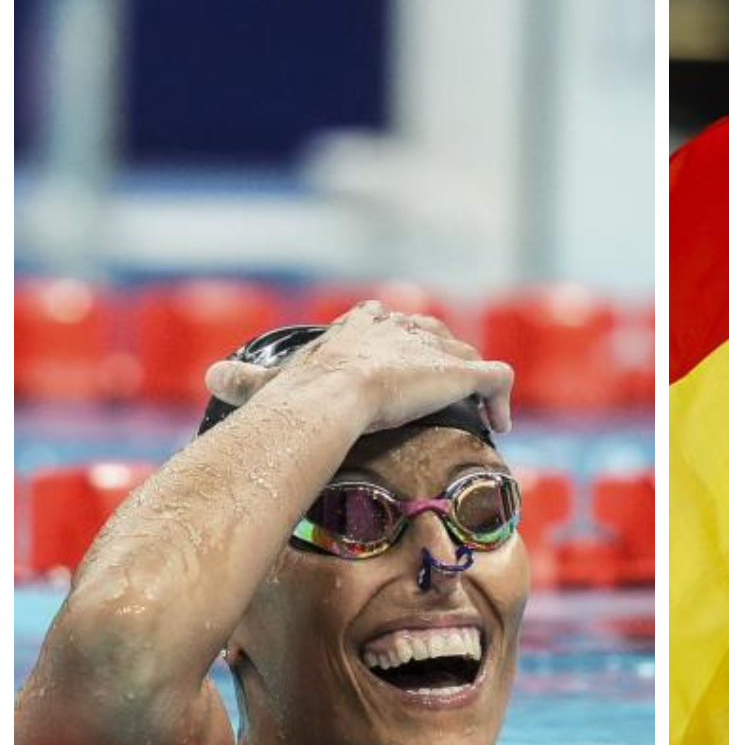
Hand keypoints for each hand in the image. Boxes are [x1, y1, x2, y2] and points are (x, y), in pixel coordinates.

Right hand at [204, 302, 513, 433]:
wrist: (336, 392)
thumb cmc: (303, 391)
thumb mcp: (270, 383)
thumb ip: (244, 381)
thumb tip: (210, 378)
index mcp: (361, 327)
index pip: (382, 318)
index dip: (394, 337)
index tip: (396, 364)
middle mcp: (402, 329)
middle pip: (431, 333)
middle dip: (440, 358)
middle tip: (443, 393)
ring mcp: (435, 349)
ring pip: (466, 354)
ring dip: (471, 382)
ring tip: (475, 412)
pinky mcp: (462, 371)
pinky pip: (498, 379)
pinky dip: (502, 401)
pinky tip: (500, 426)